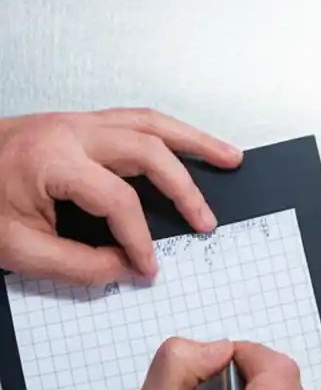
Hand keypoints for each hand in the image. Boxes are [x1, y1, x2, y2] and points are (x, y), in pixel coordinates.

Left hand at [0, 109, 241, 284]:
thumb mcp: (16, 248)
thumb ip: (77, 265)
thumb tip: (125, 269)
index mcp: (51, 159)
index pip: (117, 202)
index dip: (138, 240)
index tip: (147, 268)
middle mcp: (68, 130)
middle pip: (147, 149)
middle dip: (184, 188)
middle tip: (206, 221)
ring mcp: (73, 120)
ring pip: (149, 122)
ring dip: (194, 141)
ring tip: (230, 158)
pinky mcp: (74, 122)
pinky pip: (134, 119)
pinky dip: (169, 133)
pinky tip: (189, 147)